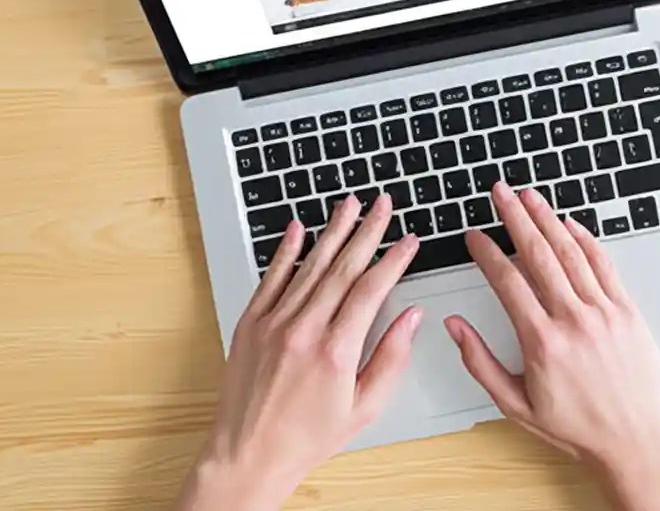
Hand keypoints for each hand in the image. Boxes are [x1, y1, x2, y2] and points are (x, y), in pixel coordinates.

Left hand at [176, 195, 421, 510]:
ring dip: (332, 231)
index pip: (372, 289)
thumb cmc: (306, 438)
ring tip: (349, 204)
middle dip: (367, 231)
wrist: (247, 455)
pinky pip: (271, 279)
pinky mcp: (250, 325)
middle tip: (383, 204)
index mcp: (337, 350)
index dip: (394, 259)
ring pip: (309, 265)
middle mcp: (304, 330)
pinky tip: (297, 229)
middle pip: (343, 267)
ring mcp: (273, 324)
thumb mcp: (364, 407)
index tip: (409, 240)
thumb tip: (412, 318)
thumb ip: (391, 357)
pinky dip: (285, 252)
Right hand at [446, 183, 659, 510]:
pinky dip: (586, 240)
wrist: (632, 438)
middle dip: (516, 217)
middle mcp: (573, 320)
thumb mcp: (515, 403)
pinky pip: (604, 266)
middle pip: (539, 254)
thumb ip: (480, 362)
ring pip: (572, 252)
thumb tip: (454, 326)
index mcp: (541, 342)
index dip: (487, 253)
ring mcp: (603, 312)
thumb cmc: (575, 426)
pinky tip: (570, 224)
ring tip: (530, 196)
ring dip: (548, 219)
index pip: (507, 282)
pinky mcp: (626, 311)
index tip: (473, 235)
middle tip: (500, 192)